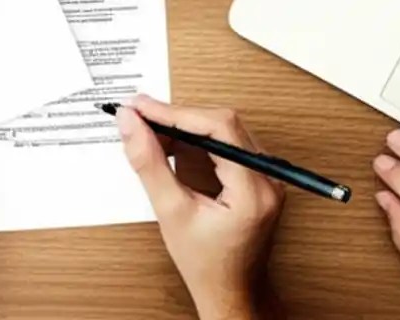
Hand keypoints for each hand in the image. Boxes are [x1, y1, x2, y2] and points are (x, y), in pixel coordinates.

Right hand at [116, 95, 284, 319]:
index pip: (219, 128)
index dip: (176, 113)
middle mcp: (269, 178)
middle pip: (223, 124)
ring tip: (152, 132)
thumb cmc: (207, 264)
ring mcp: (269, 177)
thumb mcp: (171, 213)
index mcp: (253, 190)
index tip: (143, 108)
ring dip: (188, 126)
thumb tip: (130, 125)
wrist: (230, 290)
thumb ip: (149, 164)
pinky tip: (174, 144)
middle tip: (140, 118)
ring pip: (226, 129)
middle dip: (179, 117)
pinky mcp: (260, 176)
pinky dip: (199, 139)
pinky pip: (230, 142)